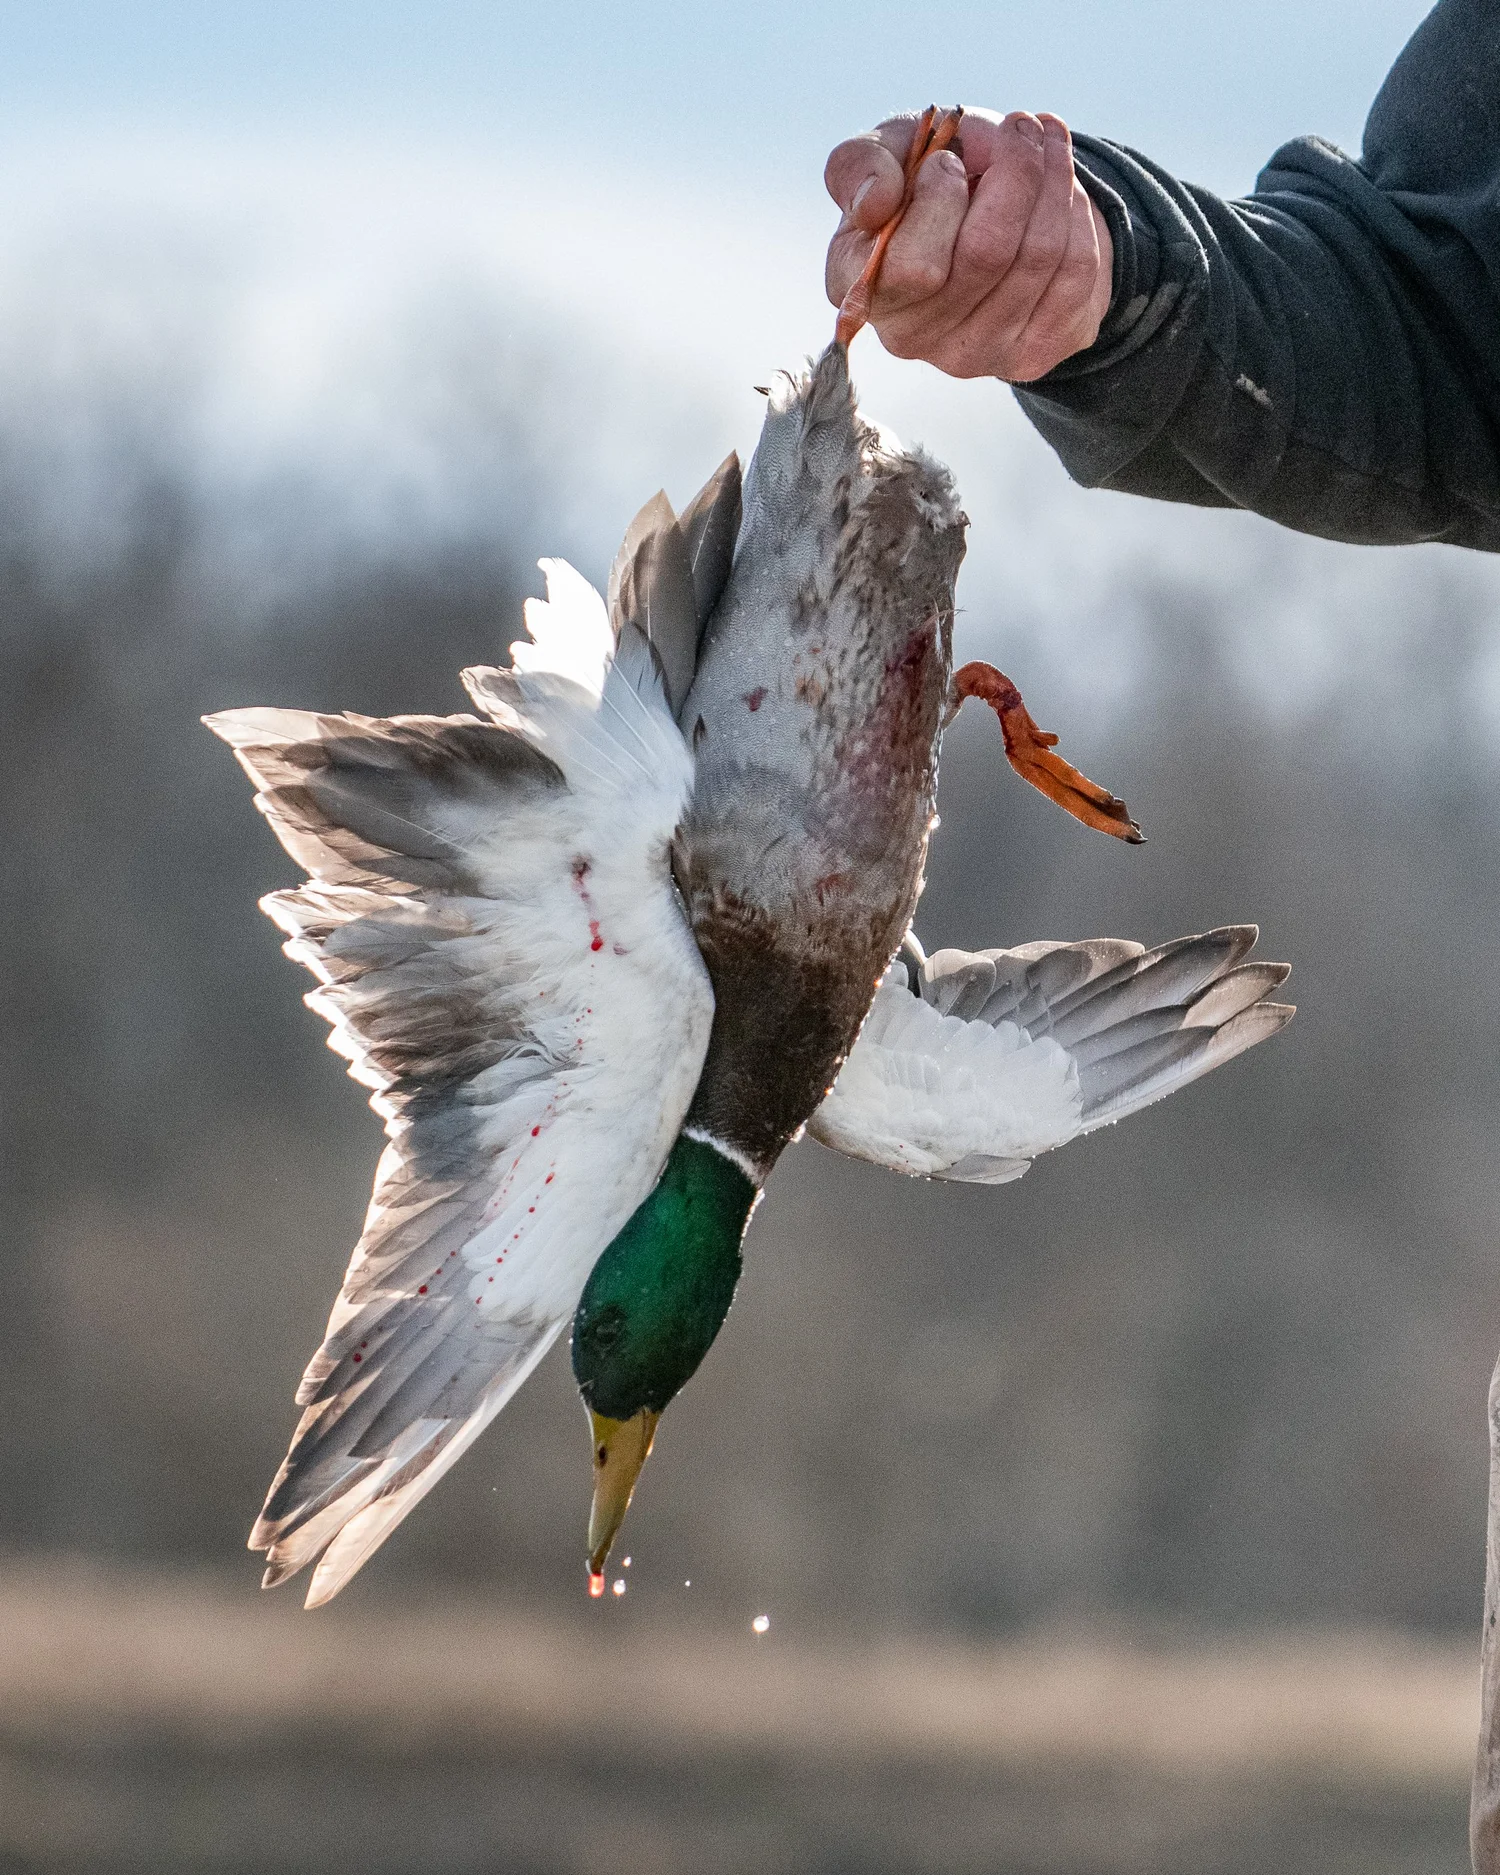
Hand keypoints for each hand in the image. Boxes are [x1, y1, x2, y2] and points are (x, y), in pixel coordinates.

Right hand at [824, 110, 1113, 382]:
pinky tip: (1063, 190)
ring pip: (1039, 255)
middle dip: (1015, 170)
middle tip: (1020, 126)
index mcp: (862, 290)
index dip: (940, 197)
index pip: (912, 266)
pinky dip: (1078, 216)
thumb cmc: (922, 181)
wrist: (981, 216)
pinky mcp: (1030, 355)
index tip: (948, 157)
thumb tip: (875, 202)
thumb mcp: (886, 153)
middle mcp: (912, 337)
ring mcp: (973, 355)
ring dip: (1053, 179)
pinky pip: (1076, 274)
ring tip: (1047, 139)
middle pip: (987, 253)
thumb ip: (859, 163)